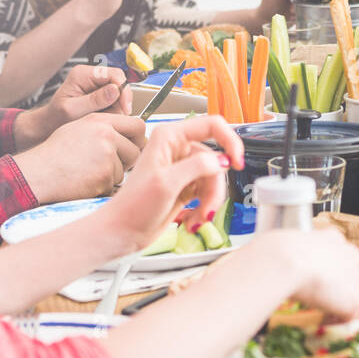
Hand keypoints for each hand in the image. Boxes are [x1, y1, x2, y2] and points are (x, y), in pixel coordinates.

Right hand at [12, 113, 146, 204]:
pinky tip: (86, 181)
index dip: (139, 139)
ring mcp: (107, 155)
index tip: (135, 146)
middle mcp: (106, 135)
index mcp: (100, 121)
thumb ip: (106, 129)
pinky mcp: (105, 175)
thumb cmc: (55, 153)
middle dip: (129, 160)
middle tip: (112, 165)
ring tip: (90, 172)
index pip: (137, 126)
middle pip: (136, 150)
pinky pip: (115, 183)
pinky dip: (104, 186)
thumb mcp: (79, 129)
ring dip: (113, 174)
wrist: (38, 172)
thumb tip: (131, 137)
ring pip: (126, 169)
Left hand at [14, 64, 131, 147]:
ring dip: (117, 108)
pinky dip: (114, 111)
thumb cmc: (56, 117)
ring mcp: (97, 85)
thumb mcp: (73, 110)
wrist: (49, 125)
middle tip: (116, 116)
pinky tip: (104, 118)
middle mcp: (91, 76)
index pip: (114, 74)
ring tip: (104, 119)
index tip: (125, 107)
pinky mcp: (100, 95)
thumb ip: (94, 100)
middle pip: (119, 83)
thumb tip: (115, 90)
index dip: (123, 90)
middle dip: (121, 101)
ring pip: (120, 93)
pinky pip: (116, 101)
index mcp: (82, 74)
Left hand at [96, 115, 244, 254]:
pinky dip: (205, 207)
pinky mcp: (186, 186)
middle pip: (216, 160)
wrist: (122, 232)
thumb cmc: (133, 206)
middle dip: (215, 187)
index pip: (212, 125)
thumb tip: (221, 160)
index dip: (230, 141)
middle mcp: (177, 149)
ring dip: (210, 201)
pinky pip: (208, 192)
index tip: (236, 162)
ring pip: (214, 178)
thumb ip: (196, 166)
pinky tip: (193, 218)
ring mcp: (182, 168)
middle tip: (208, 207)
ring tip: (198, 217)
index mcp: (170, 137)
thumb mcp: (166, 182)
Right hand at [283, 228, 358, 322]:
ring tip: (317, 310)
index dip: (327, 269)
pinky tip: (320, 320)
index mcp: (333, 238)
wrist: (288, 261)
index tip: (314, 279)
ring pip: (350, 293)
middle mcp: (349, 254)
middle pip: (349, 273)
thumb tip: (282, 269)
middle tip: (316, 297)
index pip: (337, 254)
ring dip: (336, 302)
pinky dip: (335, 320)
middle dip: (336, 286)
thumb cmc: (279, 252)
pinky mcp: (353, 299)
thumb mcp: (288, 248)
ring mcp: (354, 277)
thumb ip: (295, 257)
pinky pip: (349, 315)